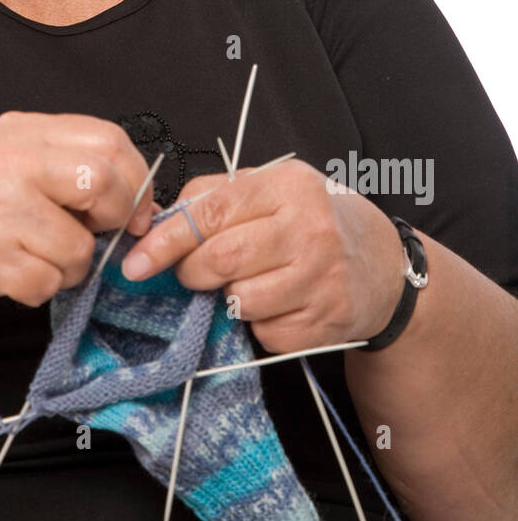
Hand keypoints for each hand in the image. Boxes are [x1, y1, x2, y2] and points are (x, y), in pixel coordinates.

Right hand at [0, 111, 157, 322]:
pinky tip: (13, 274)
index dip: (136, 179)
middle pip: (101, 180)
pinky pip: (48, 281)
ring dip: (71, 267)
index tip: (137, 210)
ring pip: (79, 244)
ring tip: (39, 258)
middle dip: (114, 219)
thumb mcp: (14, 168)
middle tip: (99, 235)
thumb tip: (142, 201)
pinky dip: (40, 289)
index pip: (107, 139)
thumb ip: (69, 169)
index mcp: (20, 131)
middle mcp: (7, 158)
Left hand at [119, 158, 407, 353]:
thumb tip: (156, 220)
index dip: (166, 239)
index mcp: (289, 187)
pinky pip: (266, 333)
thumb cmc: (314, 220)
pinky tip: (280, 302)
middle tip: (191, 272)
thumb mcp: (272, 188)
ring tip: (248, 281)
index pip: (212, 213)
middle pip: (221, 259)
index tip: (136, 261)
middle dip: (191, 271)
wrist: (386, 266)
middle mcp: (310, 230)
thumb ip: (215, 195)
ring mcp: (322, 280)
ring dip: (228, 298)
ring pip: (240, 301)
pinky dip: (260, 322)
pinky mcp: (326, 323)